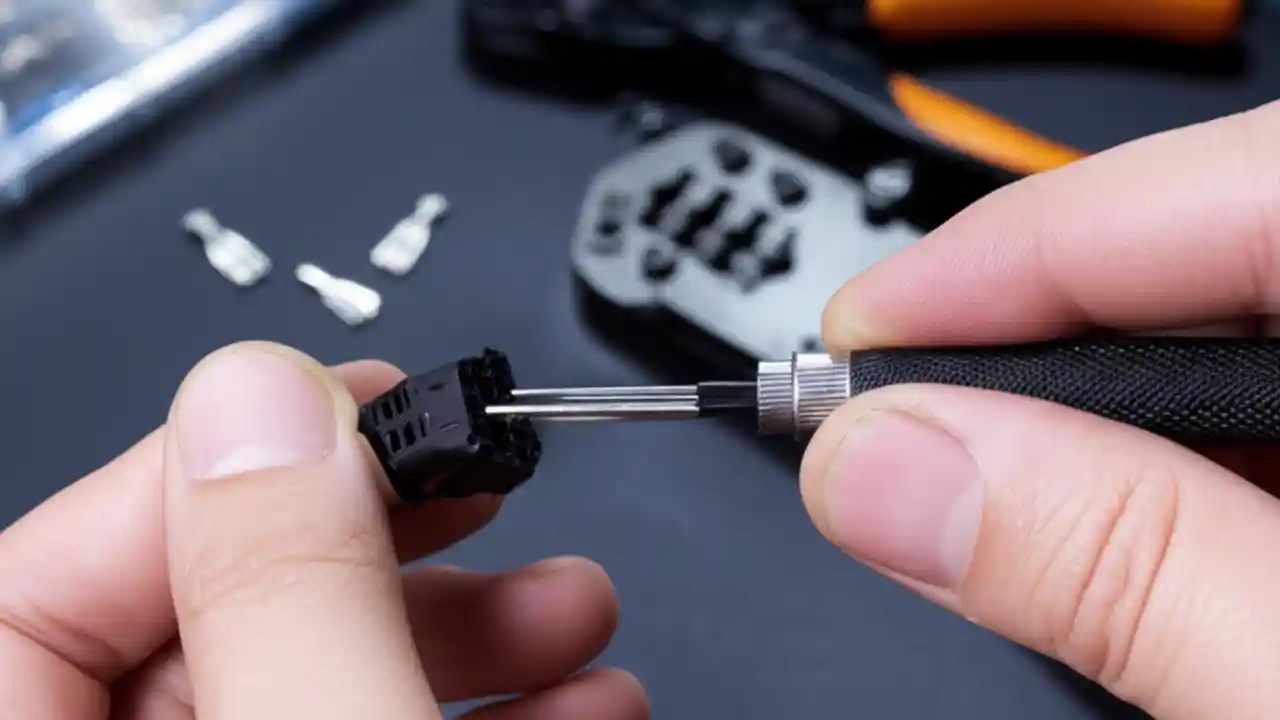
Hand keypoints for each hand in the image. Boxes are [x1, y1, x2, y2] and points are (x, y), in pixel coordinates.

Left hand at [0, 343, 647, 718]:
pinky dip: (487, 713)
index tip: (356, 419)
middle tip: (486, 498)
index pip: (33, 589)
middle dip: (387, 553)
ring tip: (575, 614)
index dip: (205, 477)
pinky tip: (579, 700)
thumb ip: (284, 591)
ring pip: (313, 687)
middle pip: (204, 627)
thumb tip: (257, 400)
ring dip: (472, 631)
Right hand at [803, 101, 1279, 717]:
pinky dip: (1182, 457)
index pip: (1240, 187)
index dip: (1011, 253)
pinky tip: (1122, 510)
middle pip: (1226, 238)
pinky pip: (1278, 404)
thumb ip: (1119, 566)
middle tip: (892, 423)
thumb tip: (887, 468)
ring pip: (1247, 314)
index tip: (859, 338)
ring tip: (978, 482)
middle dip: (1035, 335)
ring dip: (1095, 407)